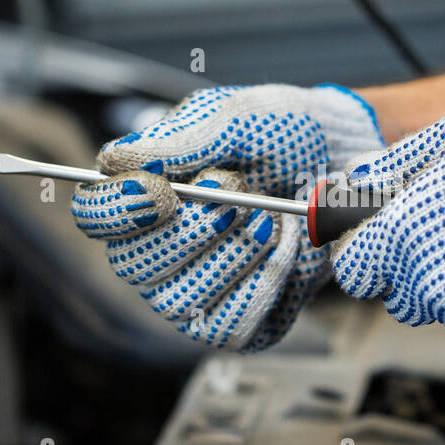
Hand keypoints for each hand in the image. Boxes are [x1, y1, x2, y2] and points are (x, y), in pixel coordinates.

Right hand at [72, 83, 382, 350]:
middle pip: (134, 265)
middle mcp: (156, 251)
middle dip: (191, 230)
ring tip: (271, 217)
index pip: (95, 216)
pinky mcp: (237, 322)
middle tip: (235, 196)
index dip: (120, 208)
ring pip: (181, 300)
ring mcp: (192, 292)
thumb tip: (114, 160)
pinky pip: (230, 325)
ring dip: (233, 255)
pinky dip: (263, 284)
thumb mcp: (235, 118)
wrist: (349, 163)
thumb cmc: (285, 135)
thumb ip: (178, 141)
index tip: (163, 188)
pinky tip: (286, 249)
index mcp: (142, 195)